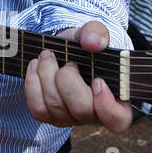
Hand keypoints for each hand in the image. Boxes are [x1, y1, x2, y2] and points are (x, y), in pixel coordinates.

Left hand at [24, 20, 132, 136]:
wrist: (62, 51)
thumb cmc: (85, 47)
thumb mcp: (94, 33)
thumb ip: (98, 33)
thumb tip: (93, 43)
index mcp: (116, 100)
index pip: (118, 120)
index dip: (107, 106)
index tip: (97, 81)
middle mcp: (93, 115)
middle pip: (81, 110)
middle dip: (68, 80)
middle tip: (68, 62)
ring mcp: (69, 118)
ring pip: (56, 107)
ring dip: (47, 76)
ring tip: (47, 56)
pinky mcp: (48, 116)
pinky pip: (37, 108)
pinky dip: (33, 84)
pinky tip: (35, 66)